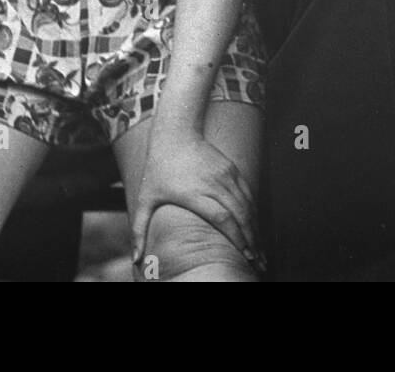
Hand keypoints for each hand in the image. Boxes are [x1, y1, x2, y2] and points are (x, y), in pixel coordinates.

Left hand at [130, 128, 261, 272]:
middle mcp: (215, 184)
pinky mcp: (232, 169)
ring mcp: (226, 175)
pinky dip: (254, 211)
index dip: (236, 237)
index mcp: (195, 193)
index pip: (222, 218)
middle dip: (252, 239)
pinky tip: (255, 226)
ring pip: (248, 204)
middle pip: (241, 214)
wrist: (176, 134)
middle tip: (259, 260)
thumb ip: (139, 230)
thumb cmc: (158, 169)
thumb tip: (134, 259)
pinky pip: (248, 193)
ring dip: (256, 227)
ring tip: (260, 248)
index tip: (245, 255)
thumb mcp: (146, 198)